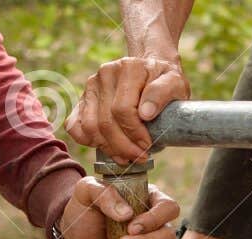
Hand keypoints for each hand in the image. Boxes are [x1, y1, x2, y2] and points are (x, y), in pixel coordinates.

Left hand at [59, 177, 180, 238]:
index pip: (168, 207)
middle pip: (168, 235)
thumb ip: (105, 193)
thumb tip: (126, 213)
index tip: (132, 228)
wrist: (76, 237)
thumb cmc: (85, 209)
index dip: (155, 219)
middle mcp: (156, 223)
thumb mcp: (87, 192)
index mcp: (148, 200)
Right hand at [66, 56, 189, 161]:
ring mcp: (91, 86)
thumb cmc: (164, 82)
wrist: (151, 71)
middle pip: (105, 122)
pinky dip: (89, 142)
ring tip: (126, 155)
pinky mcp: (82, 98)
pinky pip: (75, 126)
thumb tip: (145, 113)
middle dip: (123, 146)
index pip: (123, 110)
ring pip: (90, 128)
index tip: (147, 145)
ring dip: (108, 148)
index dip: (134, 134)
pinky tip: (108, 147)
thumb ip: (163, 94)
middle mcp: (105, 73)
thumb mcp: (176, 85)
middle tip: (138, 157)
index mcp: (128, 68)